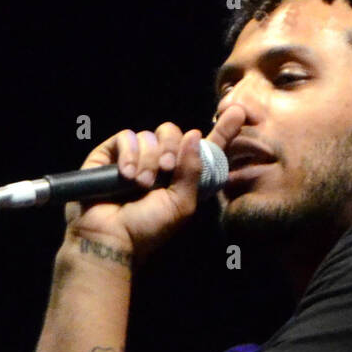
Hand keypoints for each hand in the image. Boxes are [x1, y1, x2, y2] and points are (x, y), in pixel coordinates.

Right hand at [64, 103, 245, 265]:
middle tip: (164, 171)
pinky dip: (129, 154)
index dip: (222, 131)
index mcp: (181, 177)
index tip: (239, 114)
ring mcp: (136, 157)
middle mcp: (159, 164)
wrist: (111, 238)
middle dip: (171, 150)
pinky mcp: (112, 153)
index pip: (204, 149)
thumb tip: (194, 134)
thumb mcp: (181, 204)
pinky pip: (127, 137)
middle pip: (174, 134)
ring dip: (148, 160)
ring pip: (151, 136)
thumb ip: (192, 170)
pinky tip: (126, 175)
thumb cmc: (147, 229)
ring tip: (140, 184)